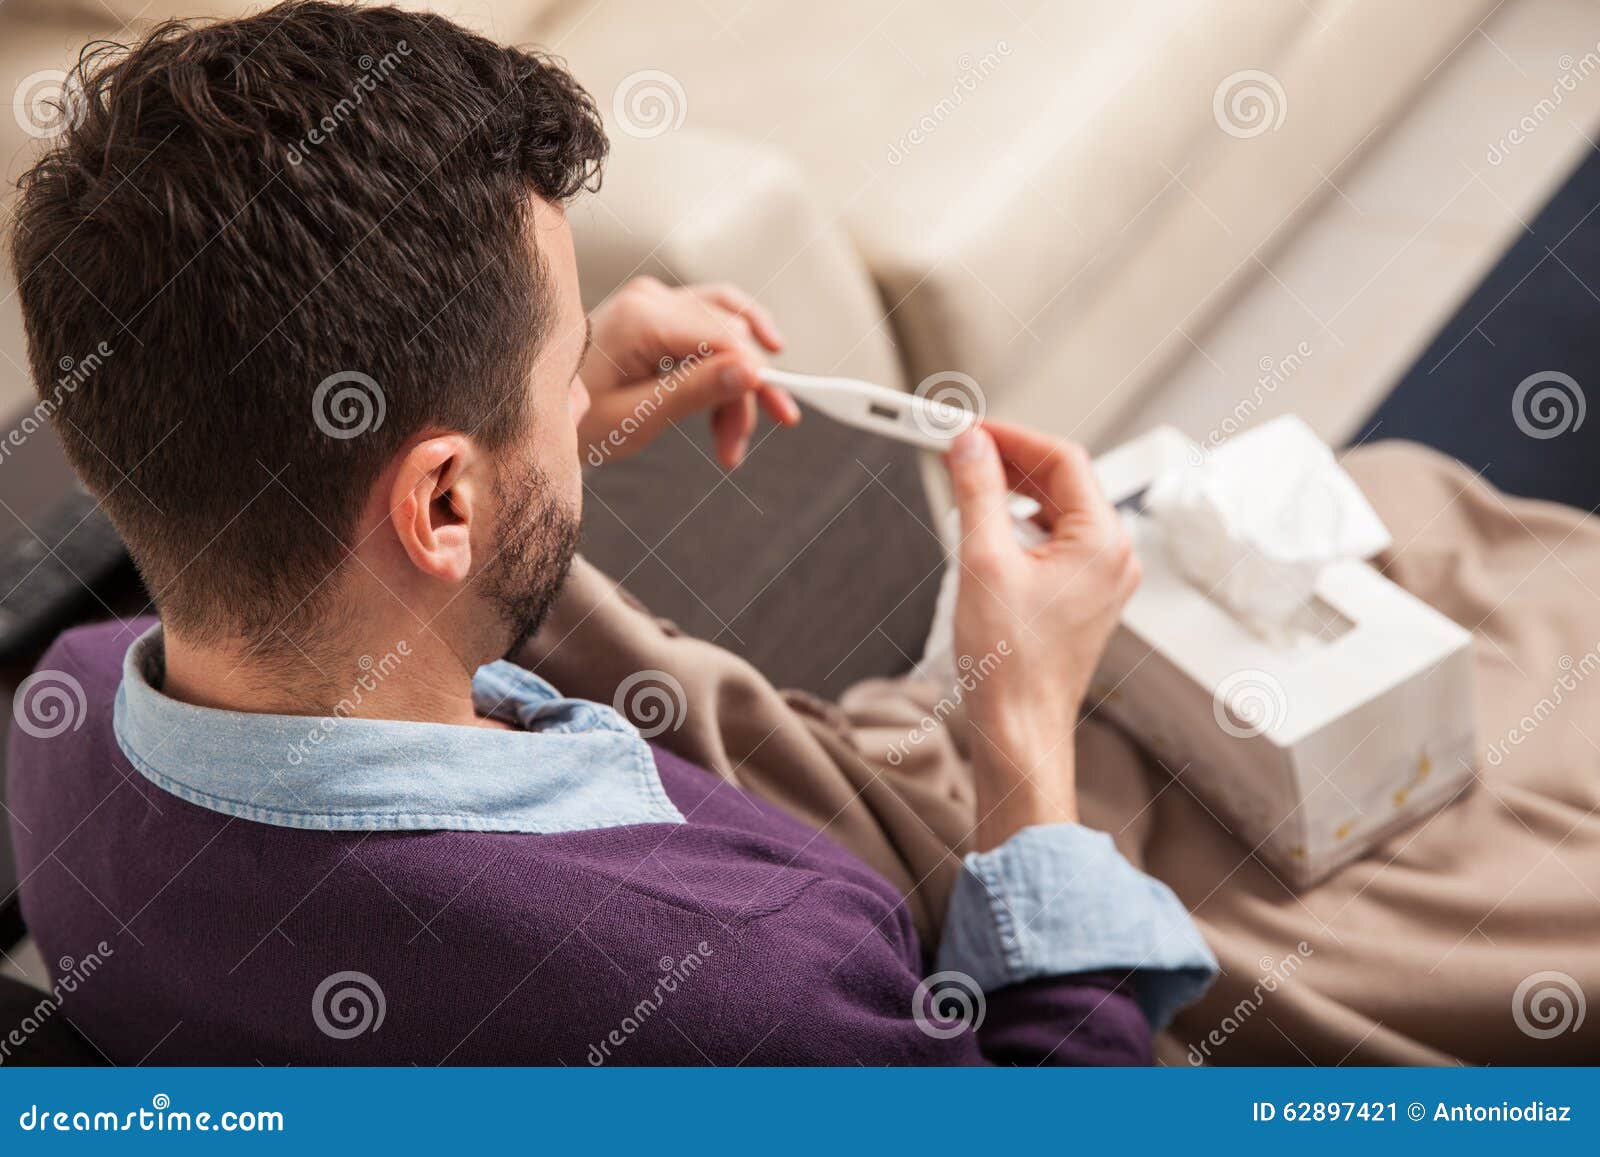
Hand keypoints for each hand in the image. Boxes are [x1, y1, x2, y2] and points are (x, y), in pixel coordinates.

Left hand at [579, 277, 800, 468]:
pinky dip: (725, 362)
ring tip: (728, 438)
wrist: (538, 409)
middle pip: (730, 336)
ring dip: (737, 381)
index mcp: (642, 319)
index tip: (780, 418)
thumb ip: (695, 391)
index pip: (726, 338)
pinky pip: (710, 325)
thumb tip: (753, 371)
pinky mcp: (657, 311)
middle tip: (735, 448)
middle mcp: (651, 298)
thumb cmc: (578, 418)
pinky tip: (734, 394)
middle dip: (742, 393)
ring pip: (727, 328)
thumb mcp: (637, 417)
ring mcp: (654, 300)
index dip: (757, 379)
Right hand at [943, 420, 1139, 848]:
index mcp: (1102, 541)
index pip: (1062, 458)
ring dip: (1013, 495)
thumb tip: (970, 445)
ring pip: (1057, 512)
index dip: (1012, 437)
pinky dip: (1020, 527)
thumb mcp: (983, 561)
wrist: (1019, 729)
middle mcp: (1112, 557)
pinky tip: (987, 533)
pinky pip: (1055, 542)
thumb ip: (978, 492)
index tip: (970, 429)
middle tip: (961, 452)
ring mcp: (1101, 580)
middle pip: (1063, 482)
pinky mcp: (1082, 598)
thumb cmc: (1010, 665)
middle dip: (1011, 463)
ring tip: (968, 489)